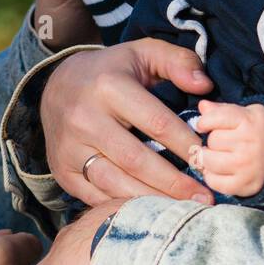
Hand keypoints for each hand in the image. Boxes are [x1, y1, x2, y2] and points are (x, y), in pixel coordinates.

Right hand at [41, 39, 216, 205]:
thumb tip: (205, 86)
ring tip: (183, 209)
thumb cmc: (112, 71)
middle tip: (204, 198)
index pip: (156, 122)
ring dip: (152, 200)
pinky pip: (96, 196)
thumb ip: (179, 62)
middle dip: (174, 183)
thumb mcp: (144, 53)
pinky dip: (124, 206)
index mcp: (109, 87)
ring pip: (115, 183)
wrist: (55, 86)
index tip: (208, 160)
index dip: (185, 144)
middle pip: (136, 160)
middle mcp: (85, 118)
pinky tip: (150, 211)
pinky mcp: (62, 171)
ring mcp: (70, 148)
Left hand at [194, 100, 263, 196]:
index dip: (205, 122)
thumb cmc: (262, 132)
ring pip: (208, 161)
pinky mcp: (245, 185)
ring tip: (219, 155)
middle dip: (213, 141)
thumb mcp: (248, 114)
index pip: (213, 118)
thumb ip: (224, 110)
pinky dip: (212, 176)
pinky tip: (221, 170)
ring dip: (209, 159)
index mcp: (250, 121)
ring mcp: (247, 166)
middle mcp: (249, 144)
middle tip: (223, 143)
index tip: (206, 125)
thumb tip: (203, 106)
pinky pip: (214, 182)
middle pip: (212, 141)